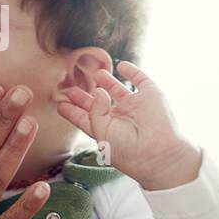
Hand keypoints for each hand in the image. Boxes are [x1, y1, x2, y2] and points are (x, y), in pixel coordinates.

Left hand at [56, 60, 201, 190]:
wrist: (159, 152)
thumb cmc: (128, 150)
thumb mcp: (102, 133)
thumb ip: (95, 111)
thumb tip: (99, 90)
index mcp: (105, 130)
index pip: (85, 118)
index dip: (72, 111)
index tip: (60, 104)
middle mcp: (120, 118)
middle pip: (98, 104)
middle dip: (85, 97)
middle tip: (70, 88)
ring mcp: (135, 106)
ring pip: (118, 90)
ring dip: (107, 82)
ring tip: (96, 73)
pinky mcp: (150, 96)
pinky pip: (140, 80)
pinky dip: (132, 71)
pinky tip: (122, 66)